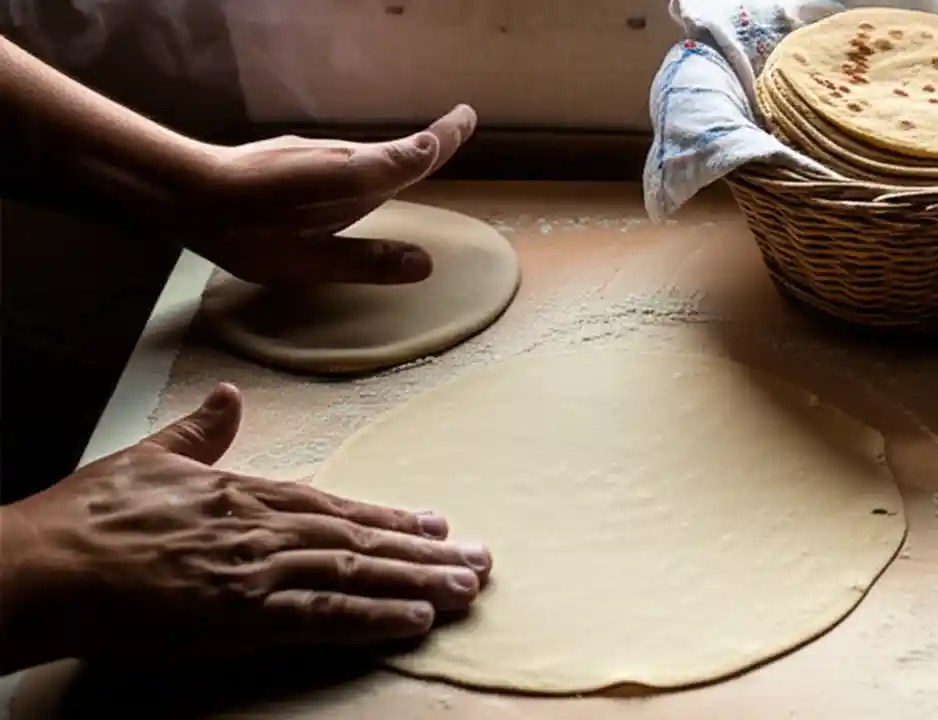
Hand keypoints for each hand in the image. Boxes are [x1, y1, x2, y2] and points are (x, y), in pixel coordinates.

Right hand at [0, 383, 490, 669]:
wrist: (42, 563)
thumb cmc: (88, 516)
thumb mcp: (150, 457)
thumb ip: (201, 431)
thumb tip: (227, 394)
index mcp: (247, 493)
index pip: (337, 504)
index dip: (390, 516)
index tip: (436, 522)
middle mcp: (266, 527)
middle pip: (361, 539)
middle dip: (425, 551)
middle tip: (482, 558)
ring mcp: (258, 570)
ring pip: (357, 574)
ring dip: (418, 581)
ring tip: (468, 587)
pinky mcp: (241, 615)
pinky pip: (322, 616)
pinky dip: (373, 617)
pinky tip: (415, 621)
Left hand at [183, 104, 476, 284]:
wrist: (186, 192)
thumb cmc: (247, 232)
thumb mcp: (309, 260)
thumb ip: (368, 261)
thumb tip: (426, 264)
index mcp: (357, 180)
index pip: (415, 155)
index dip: (444, 137)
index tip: (465, 116)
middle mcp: (342, 158)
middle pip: (395, 151)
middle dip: (427, 146)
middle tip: (454, 134)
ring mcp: (315, 154)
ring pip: (366, 157)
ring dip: (392, 159)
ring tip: (411, 164)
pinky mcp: (294, 157)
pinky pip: (342, 161)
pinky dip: (362, 168)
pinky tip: (346, 189)